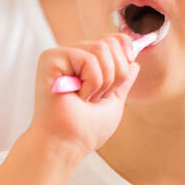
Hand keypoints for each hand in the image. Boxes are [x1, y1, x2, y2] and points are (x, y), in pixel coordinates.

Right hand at [29, 32, 141, 157]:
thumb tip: (134, 63)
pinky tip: (75, 96)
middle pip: (109, 43)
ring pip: (101, 49)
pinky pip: (88, 59)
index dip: (124, 53)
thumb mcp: (114, 102)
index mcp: (82, 64)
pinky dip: (90, 84)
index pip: (111, 40)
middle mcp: (70, 56)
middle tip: (95, 98)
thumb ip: (123, 81)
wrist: (68, 144)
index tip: (121, 78)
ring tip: (84, 98)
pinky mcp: (50, 58)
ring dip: (102, 82)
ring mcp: (59, 56)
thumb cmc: (85, 130)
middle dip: (114, 75)